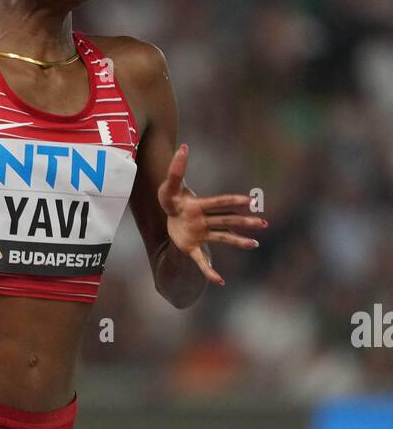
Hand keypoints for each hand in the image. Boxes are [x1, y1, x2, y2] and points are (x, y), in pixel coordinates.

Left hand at [157, 143, 266, 286]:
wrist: (166, 214)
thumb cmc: (170, 198)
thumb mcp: (169, 185)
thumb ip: (176, 169)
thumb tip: (184, 147)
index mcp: (201, 205)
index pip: (219, 202)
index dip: (232, 201)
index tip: (249, 201)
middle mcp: (205, 220)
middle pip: (227, 220)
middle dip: (244, 222)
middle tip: (263, 222)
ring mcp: (201, 234)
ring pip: (222, 237)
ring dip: (238, 241)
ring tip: (255, 244)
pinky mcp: (192, 247)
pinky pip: (201, 260)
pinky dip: (209, 271)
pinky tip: (219, 281)